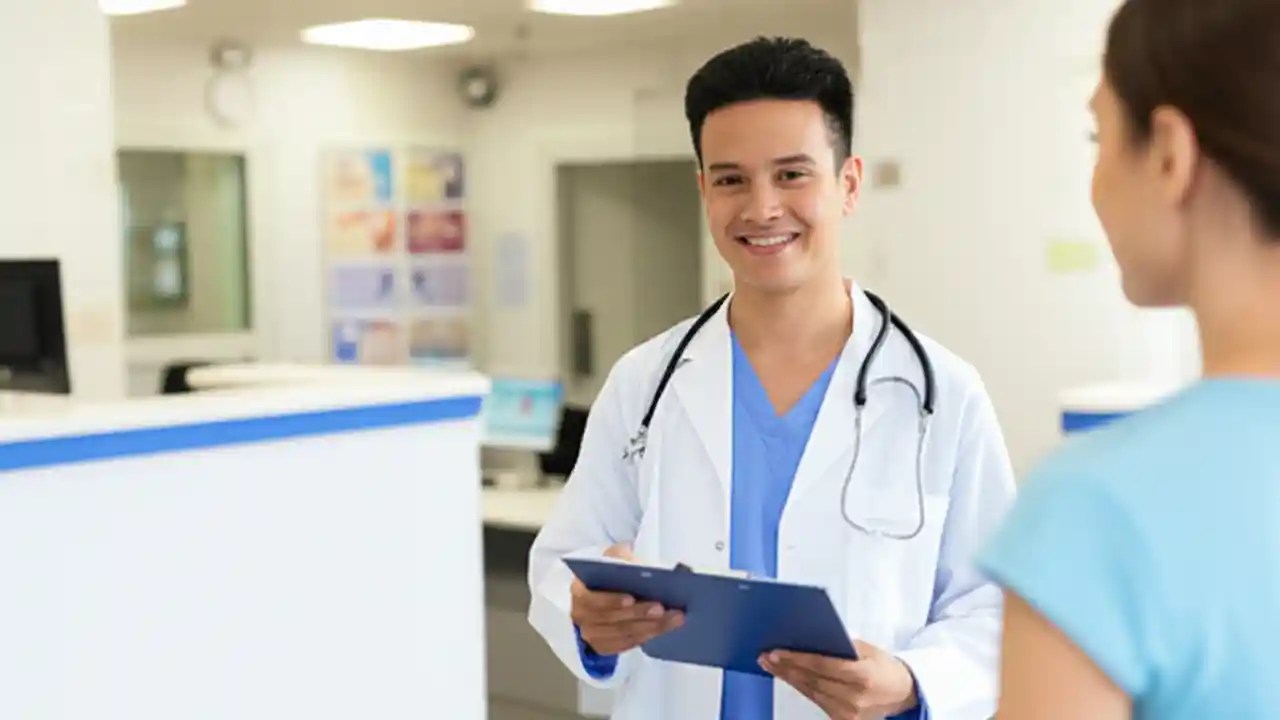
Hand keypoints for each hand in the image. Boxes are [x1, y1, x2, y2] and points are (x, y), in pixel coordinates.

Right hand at [570, 544, 684, 655]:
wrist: (604, 593)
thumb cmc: (610, 574)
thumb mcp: (612, 558)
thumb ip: (621, 557)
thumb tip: (637, 565)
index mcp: (579, 590)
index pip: (591, 599)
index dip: (611, 600)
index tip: (632, 598)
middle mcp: (581, 615)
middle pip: (611, 619)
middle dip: (638, 614)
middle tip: (661, 608)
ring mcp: (591, 634)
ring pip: (623, 634)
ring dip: (650, 627)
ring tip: (673, 618)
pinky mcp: (603, 646)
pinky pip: (627, 644)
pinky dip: (647, 636)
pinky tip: (665, 628)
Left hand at [760, 640, 917, 719]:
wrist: (903, 693)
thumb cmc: (884, 666)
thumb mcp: (868, 649)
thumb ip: (841, 646)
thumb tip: (808, 638)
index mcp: (863, 676)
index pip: (823, 666)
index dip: (797, 659)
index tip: (776, 652)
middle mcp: (855, 698)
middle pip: (812, 681)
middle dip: (786, 668)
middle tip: (766, 656)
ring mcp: (848, 713)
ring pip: (810, 692)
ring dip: (789, 678)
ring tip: (771, 664)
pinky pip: (816, 700)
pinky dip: (801, 687)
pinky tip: (789, 676)